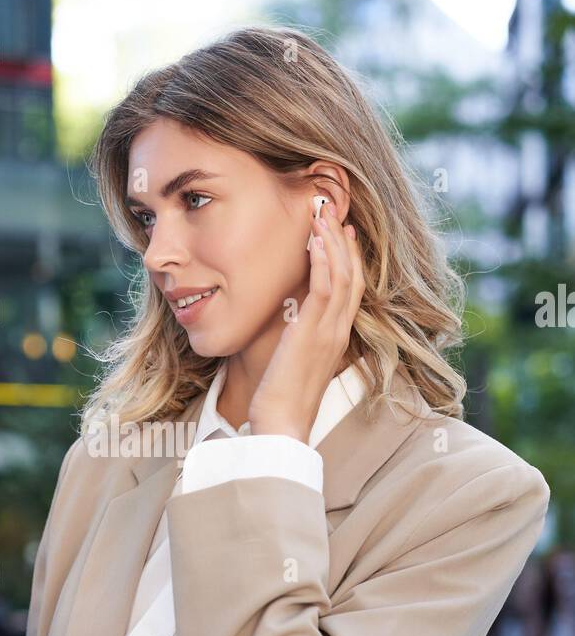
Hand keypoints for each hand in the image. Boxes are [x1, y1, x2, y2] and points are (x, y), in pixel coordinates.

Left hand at [248, 204, 364, 441]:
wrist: (282, 424)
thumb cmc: (282, 399)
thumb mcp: (294, 362)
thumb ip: (298, 339)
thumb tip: (289, 324)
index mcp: (338, 337)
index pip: (352, 289)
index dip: (350, 257)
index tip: (343, 232)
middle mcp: (340, 330)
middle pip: (352, 274)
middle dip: (343, 240)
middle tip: (332, 210)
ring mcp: (330, 331)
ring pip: (342, 275)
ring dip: (332, 241)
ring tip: (322, 213)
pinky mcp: (313, 333)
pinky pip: (326, 288)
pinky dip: (324, 261)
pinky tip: (316, 240)